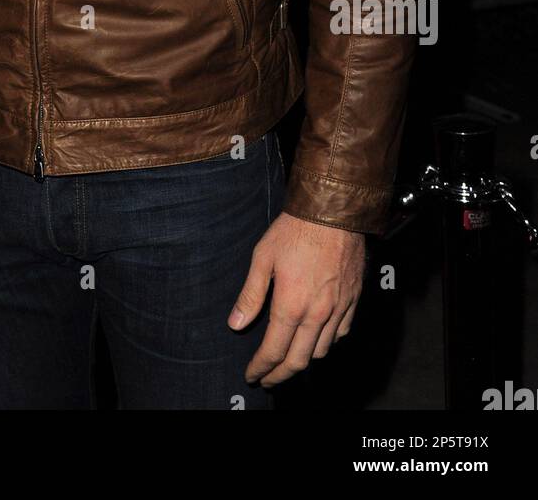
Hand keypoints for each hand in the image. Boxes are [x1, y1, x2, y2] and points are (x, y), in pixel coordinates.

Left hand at [228, 211, 365, 385]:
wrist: (333, 211)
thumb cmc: (295, 230)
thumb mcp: (262, 257)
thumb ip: (250, 295)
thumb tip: (235, 323)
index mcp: (291, 305)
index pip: (274, 350)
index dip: (261, 367)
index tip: (252, 375)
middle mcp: (317, 314)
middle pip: (299, 361)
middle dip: (280, 375)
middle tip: (267, 378)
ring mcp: (338, 308)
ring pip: (321, 351)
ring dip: (303, 360)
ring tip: (289, 359)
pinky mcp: (353, 300)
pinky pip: (341, 334)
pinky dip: (327, 343)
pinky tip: (317, 338)